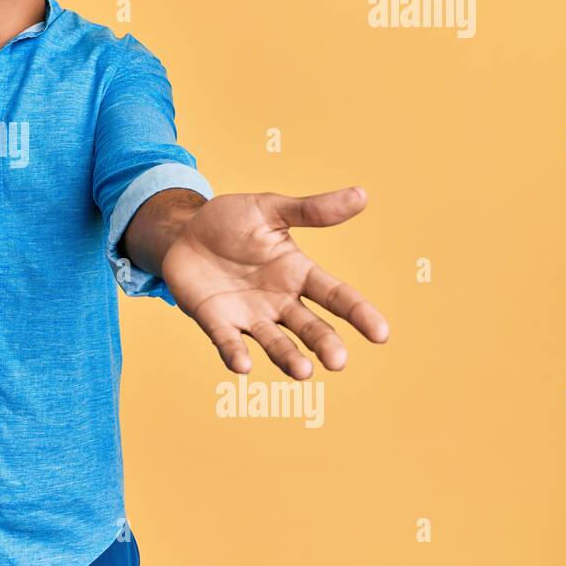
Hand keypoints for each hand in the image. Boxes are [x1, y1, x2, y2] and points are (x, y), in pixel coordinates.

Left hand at [160, 186, 389, 378]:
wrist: (183, 232)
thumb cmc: (231, 221)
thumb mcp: (270, 210)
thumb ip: (311, 210)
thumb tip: (361, 194)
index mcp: (298, 273)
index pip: (336, 295)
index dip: (359, 313)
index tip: (381, 334)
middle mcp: (279, 301)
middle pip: (310, 327)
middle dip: (325, 343)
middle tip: (337, 361)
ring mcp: (249, 315)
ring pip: (275, 342)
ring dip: (288, 357)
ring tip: (303, 371)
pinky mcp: (217, 322)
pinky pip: (228, 341)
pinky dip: (235, 354)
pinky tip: (242, 365)